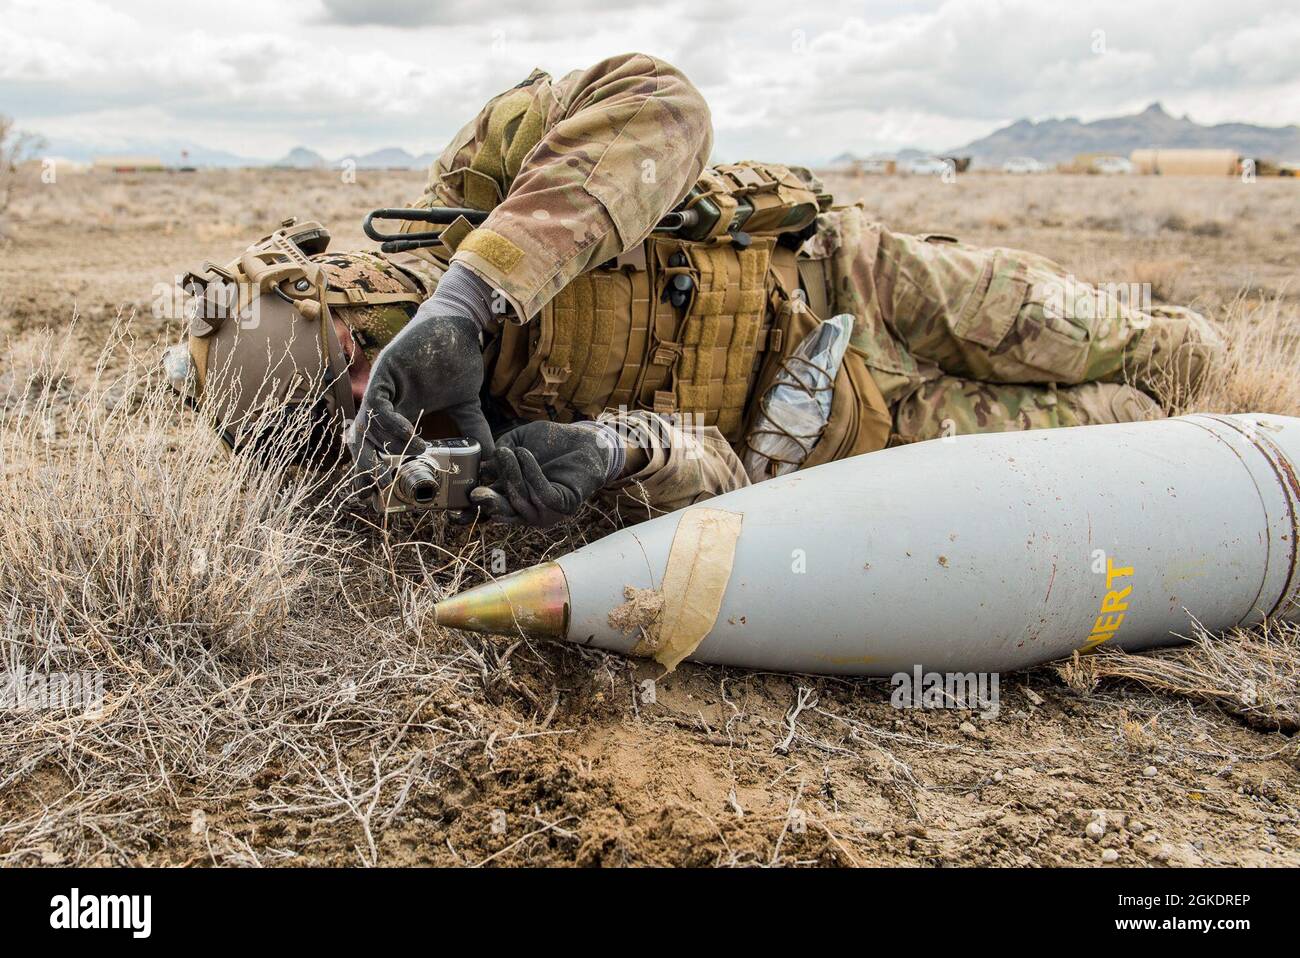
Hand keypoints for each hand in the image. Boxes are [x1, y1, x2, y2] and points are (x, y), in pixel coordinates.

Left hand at [349, 309, 492, 484]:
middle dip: (370, 469)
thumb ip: (474, 429)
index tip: (387, 493)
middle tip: (390, 488)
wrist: (460, 324)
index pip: (376, 447)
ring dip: (387, 449)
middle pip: (362, 442)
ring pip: (366, 428)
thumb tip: (494, 458)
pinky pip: (377, 405)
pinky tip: (413, 438)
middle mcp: (385, 403)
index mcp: (400, 412)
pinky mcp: (384, 372)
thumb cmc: (459, 359)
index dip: (376, 471)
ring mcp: (382, 388)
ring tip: (415, 460)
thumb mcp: (467, 402)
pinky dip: (391, 426)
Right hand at [469, 421, 618, 526]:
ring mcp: (546, 511)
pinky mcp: (564, 505)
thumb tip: (480, 466)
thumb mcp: (518, 441)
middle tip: (477, 493)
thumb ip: (498, 452)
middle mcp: (527, 509)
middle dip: (488, 503)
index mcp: (512, 497)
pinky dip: (531, 474)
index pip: (488, 510)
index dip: (469, 514)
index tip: (453, 512)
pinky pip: (542, 495)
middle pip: (502, 513)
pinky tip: (525, 455)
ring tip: (508, 452)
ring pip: (520, 501)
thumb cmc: (550, 442)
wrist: (585, 440)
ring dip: (511, 475)